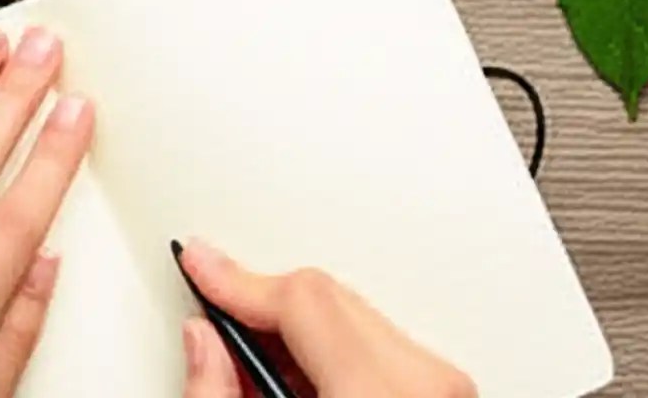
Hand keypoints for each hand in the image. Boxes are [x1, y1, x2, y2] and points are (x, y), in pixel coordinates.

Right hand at [178, 240, 477, 397]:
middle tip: (216, 322)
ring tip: (268, 373)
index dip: (236, 276)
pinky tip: (308, 378)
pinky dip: (337, 350)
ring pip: (351, 313)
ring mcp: (446, 383)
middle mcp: (427, 380)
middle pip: (324, 295)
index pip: (300, 296)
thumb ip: (221, 393)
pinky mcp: (449, 388)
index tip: (199, 262)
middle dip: (260, 305)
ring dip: (299, 330)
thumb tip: (204, 345)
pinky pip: (381, 341)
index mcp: (383, 390)